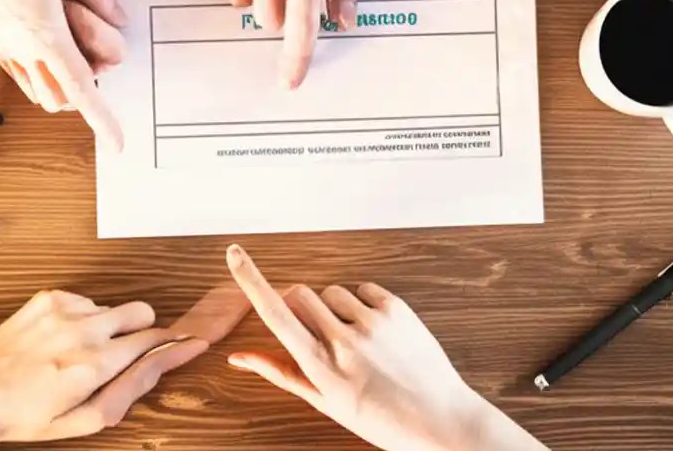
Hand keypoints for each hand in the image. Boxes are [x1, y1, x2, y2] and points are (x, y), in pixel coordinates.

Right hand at [0, 0, 127, 146]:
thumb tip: (119, 17)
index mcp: (44, 32)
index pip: (81, 87)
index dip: (102, 119)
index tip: (117, 144)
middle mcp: (23, 51)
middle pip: (64, 98)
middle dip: (87, 83)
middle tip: (91, 33)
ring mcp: (5, 52)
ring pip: (42, 94)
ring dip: (64, 80)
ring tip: (69, 29)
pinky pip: (25, 78)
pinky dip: (44, 72)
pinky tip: (49, 37)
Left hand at [0, 291, 203, 442]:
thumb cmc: (28, 414)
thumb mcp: (84, 419)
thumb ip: (130, 389)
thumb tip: (162, 363)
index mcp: (94, 365)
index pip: (154, 341)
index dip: (176, 342)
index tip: (193, 341)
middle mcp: (82, 331)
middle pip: (142, 312)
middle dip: (142, 331)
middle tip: (123, 354)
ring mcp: (64, 309)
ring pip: (113, 308)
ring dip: (109, 327)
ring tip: (80, 352)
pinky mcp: (49, 297)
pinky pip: (87, 301)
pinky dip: (84, 318)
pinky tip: (61, 340)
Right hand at [224, 245, 545, 450]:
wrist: (439, 419)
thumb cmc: (379, 417)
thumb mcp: (324, 401)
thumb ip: (280, 372)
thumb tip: (238, 357)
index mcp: (321, 368)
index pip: (277, 315)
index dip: (251, 280)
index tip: (234, 254)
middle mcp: (344, 343)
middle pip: (300, 294)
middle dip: (298, 304)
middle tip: (316, 329)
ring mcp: (373, 324)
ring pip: (331, 291)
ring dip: (333, 307)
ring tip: (354, 338)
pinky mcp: (397, 310)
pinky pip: (363, 289)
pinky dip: (362, 304)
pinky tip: (375, 332)